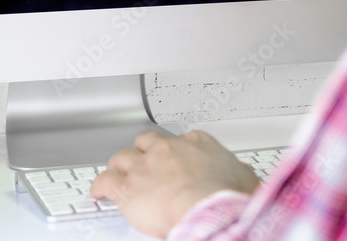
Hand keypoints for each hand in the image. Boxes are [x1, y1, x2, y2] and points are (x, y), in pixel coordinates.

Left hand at [90, 130, 259, 237]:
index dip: (176, 152)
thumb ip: (240, 174)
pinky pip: (105, 181)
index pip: (182, 140)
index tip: (177, 160)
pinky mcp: (128, 187)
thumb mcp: (244, 178)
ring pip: (123, 157)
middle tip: (144, 164)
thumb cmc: (226, 196)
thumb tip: (248, 179)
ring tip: (119, 174)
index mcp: (196, 143)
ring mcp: (145, 166)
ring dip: (120, 166)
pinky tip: (99, 191)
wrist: (207, 207)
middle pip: (147, 142)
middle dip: (143, 152)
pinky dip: (100, 186)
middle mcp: (167, 149)